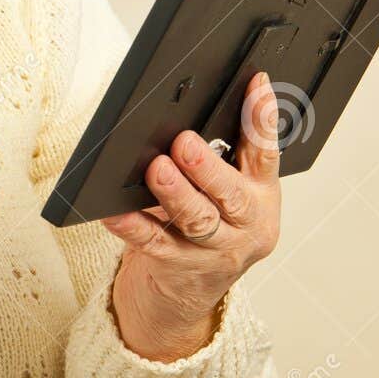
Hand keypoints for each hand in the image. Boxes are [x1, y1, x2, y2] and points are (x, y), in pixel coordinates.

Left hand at [100, 72, 282, 361]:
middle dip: (208, 168)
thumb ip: (223, 156)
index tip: (256, 84)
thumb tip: (188, 109)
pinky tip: (113, 211)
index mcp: (261, 194)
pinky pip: (152, 243)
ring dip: (175, 193)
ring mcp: (214, 250)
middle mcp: (246, 223)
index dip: (263, 118)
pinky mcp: (178, 266)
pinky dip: (132, 225)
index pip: (266, 152)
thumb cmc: (210, 225)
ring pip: (196, 220)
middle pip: (230, 193)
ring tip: (156, 170)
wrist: (189, 293)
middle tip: (185, 142)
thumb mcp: (229, 192)